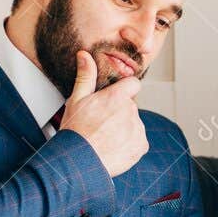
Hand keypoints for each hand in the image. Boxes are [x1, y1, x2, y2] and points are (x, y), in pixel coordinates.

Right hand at [58, 50, 148, 176]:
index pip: (133, 84)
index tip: (114, 98)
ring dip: (124, 128)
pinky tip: (114, 147)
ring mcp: (138, 129)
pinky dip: (129, 144)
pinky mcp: (141, 146)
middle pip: (131, 107)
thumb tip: (85, 55)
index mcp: (117, 97)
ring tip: (106, 137)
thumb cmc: (76, 130)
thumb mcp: (77, 100)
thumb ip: (85, 76)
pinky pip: (139, 140)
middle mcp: (131, 111)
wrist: (80, 161)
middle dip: (120, 112)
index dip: (124, 90)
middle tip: (102, 123)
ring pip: (134, 124)